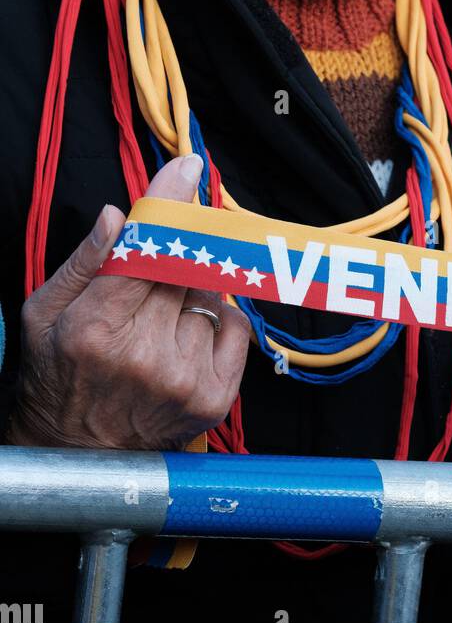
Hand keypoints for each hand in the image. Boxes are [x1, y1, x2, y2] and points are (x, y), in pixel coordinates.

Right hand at [6, 155, 249, 451]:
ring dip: (194, 293)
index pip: (145, 252)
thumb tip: (118, 215)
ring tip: (159, 320)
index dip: (168, 206)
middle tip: (164, 259)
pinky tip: (186, 336)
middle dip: (179, 252)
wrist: (77, 453)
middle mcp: (144, 355)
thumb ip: (83, 261)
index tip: (187, 169)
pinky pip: (237, 326)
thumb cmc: (57, 374)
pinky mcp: (213, 398)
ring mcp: (184, 379)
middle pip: (186, 267)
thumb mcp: (44, 313)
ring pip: (211, 296)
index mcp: (96, 328)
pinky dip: (219, 319)